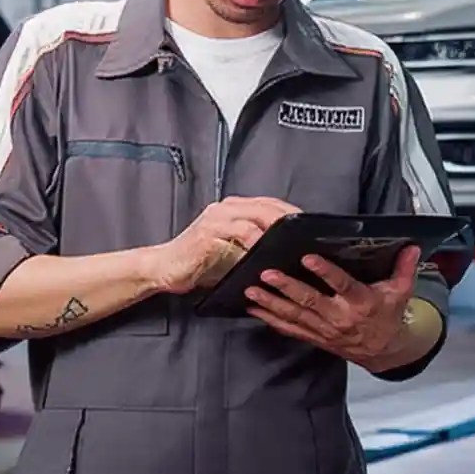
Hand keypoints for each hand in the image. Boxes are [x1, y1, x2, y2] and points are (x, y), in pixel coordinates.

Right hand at [148, 196, 300, 294]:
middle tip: (307, 233)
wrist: (164, 268)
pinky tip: (266, 249)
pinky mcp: (208, 231)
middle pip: (267, 206)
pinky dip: (255, 239)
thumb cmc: (200, 263)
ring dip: (276, 227)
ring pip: (256, 214)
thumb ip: (255, 247)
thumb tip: (285, 253)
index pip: (271, 204)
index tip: (310, 226)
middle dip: (289, 218)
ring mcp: (217, 218)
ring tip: (292, 240)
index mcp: (234, 210)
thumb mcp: (234, 253)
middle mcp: (226, 208)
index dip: (292, 213)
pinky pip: (238, 231)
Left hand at [245, 245, 420, 366]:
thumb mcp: (401, 292)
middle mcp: (340, 317)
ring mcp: (325, 329)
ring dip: (271, 303)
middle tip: (268, 274)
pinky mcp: (315, 337)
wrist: (383, 351)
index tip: (308, 258)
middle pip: (310, 301)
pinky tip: (254, 309)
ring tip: (252, 290)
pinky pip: (290, 329)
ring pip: (294, 315)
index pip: (341, 285)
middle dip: (287, 287)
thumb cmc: (388, 316)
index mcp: (361, 302)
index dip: (325, 272)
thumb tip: (413, 247)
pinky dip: (270, 319)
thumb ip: (405, 268)